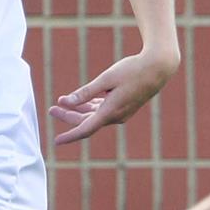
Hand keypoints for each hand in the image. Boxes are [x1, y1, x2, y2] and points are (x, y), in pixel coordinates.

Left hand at [48, 46, 178, 145]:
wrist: (158, 68)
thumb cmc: (132, 70)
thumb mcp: (106, 79)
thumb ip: (86, 92)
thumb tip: (67, 102)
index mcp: (111, 111)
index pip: (85, 129)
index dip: (69, 136)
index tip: (56, 141)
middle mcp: (116, 116)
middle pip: (86, 122)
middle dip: (68, 116)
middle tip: (52, 108)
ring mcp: (121, 113)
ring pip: (94, 116)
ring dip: (77, 111)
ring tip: (60, 102)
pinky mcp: (123, 107)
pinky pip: (102, 111)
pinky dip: (90, 107)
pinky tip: (80, 101)